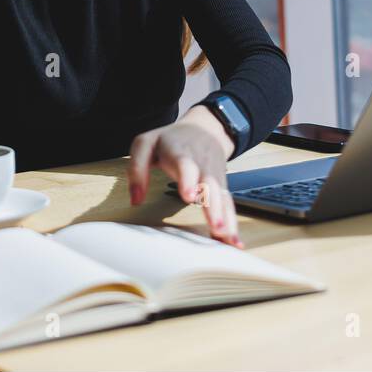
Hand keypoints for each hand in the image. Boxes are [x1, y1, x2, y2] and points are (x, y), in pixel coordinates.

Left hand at [127, 106, 243, 247]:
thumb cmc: (171, 140)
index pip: (186, 165)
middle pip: (210, 185)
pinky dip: (233, 223)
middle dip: (213, 206)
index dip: (189, 180)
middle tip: (216, 225)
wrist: (205, 129)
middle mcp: (203, 166)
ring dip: (226, 218)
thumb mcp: (146, 144)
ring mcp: (215, 177)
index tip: (189, 196)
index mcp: (181, 153)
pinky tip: (235, 242)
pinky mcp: (221, 188)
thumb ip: (137, 169)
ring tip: (227, 238)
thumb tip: (135, 199)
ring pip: (222, 197)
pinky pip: (228, 205)